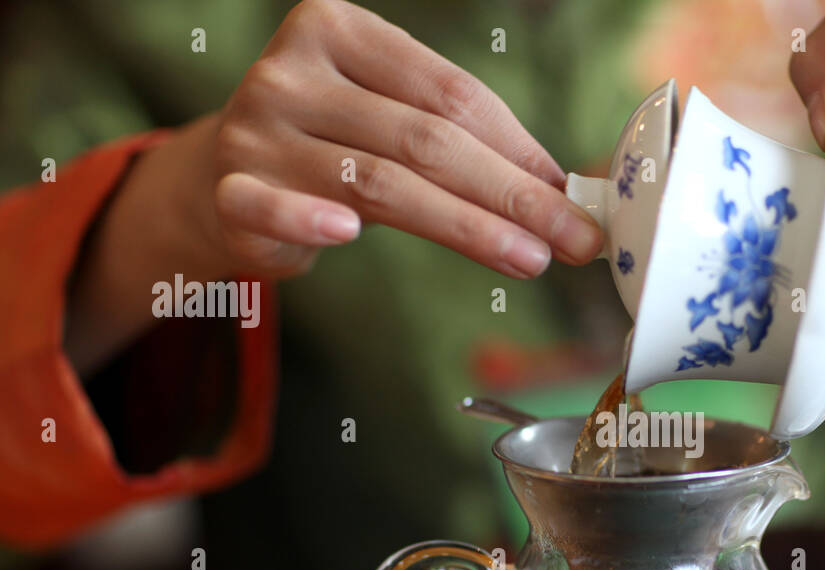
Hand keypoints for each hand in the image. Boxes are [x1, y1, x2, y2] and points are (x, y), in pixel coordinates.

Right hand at [202, 0, 600, 279]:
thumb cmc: (333, 148)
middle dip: (512, 196)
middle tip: (573, 240)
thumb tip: (563, 190)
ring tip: (529, 259)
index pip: (452, 94)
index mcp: (339, 30)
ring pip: (378, 182)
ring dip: (465, 227)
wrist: (225, 183)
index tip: (574, 200)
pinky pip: (272, 208)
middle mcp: (292, 72)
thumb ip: (462, 140)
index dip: (521, 150)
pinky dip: (309, 220)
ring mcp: (255, 130)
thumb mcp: (393, 123)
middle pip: (425, 139)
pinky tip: (348, 235)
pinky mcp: (230, 192)